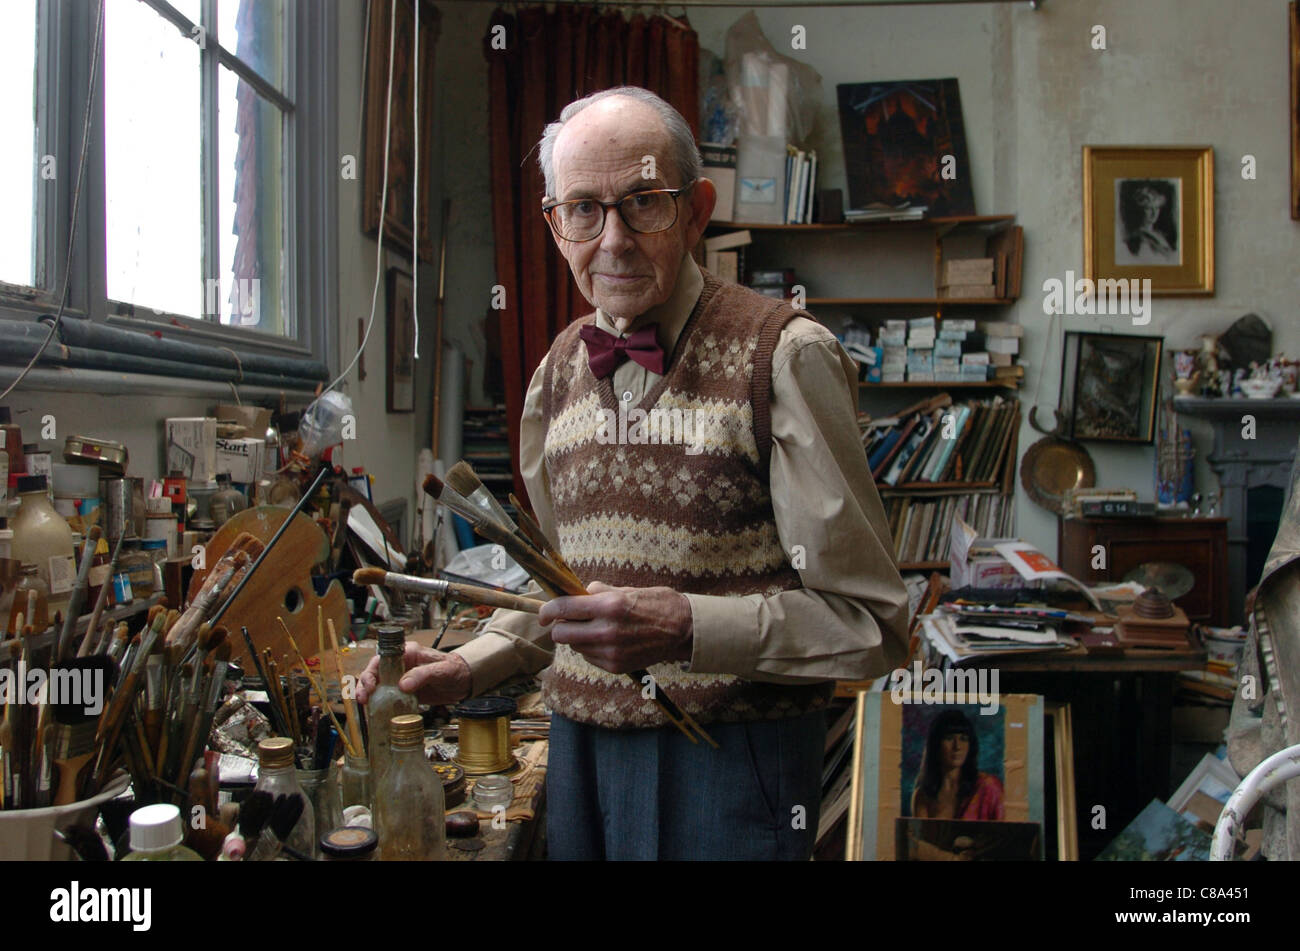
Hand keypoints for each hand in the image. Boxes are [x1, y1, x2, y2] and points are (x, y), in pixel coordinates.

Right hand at [355, 642, 471, 706]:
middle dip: (365, 684)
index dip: (372, 670)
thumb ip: (423, 674)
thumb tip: (403, 685)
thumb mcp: (442, 670)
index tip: (371, 684)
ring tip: (365, 705)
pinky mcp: (403, 693)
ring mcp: (400, 679)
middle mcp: (400, 665)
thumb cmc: (455, 670)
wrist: (464, 682)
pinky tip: (376, 712)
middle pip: (375, 672)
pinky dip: (380, 704)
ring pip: (378, 685)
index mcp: (408, 653)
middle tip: (364, 698)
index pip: (383, 658)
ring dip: (369, 694)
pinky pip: (387, 697)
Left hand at [538, 581, 692, 674]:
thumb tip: (573, 594)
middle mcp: (607, 631)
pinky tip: (608, 640)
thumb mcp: (626, 590)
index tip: (543, 613)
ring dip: (577, 637)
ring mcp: (610, 652)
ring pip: (574, 646)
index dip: (546, 610)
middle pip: (561, 633)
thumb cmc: (655, 604)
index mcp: (609, 606)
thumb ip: (596, 592)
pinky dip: (591, 648)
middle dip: (560, 625)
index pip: (563, 608)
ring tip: (597, 628)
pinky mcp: (615, 666)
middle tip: (570, 619)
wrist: (683, 630)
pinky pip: (588, 657)